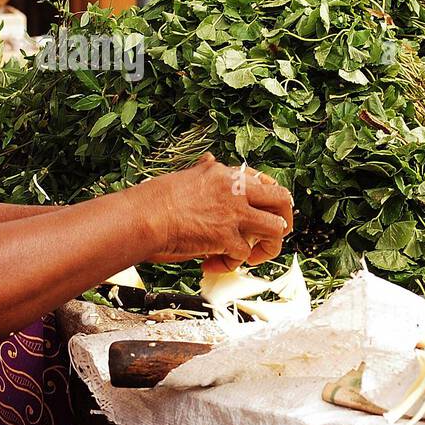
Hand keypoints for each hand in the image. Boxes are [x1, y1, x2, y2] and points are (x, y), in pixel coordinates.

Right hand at [137, 154, 292, 268]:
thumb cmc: (154, 200)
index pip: (262, 180)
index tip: (258, 213)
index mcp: (223, 173)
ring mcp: (234, 213)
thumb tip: (209, 160)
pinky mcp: (228, 237)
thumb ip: (203, 172)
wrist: (142, 217)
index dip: (265, 200)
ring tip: (248, 256)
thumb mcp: (184, 176)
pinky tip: (212, 264)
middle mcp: (235, 189)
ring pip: (276, 228)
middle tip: (269, 236)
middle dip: (282, 219)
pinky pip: (245, 255)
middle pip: (282, 199)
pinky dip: (231, 264)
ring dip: (266, 247)